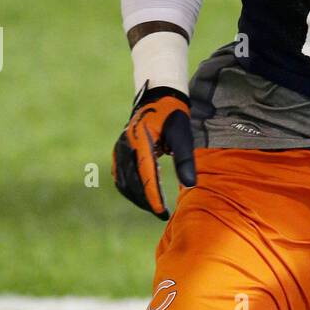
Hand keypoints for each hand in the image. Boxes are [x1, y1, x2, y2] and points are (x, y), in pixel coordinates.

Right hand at [111, 85, 195, 219]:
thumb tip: (191, 185)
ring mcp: (120, 148)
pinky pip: (120, 175)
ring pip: (124, 181)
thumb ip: (185, 160)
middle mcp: (126, 146)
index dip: (154, 197)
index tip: (162, 213)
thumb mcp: (183, 134)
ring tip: (154, 207)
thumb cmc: (173, 114)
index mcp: (141, 141)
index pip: (146, 176)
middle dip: (146, 200)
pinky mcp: (119, 150)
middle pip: (133, 182)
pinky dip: (130, 189)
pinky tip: (142, 196)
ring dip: (137, 197)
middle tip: (162, 213)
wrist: (157, 96)